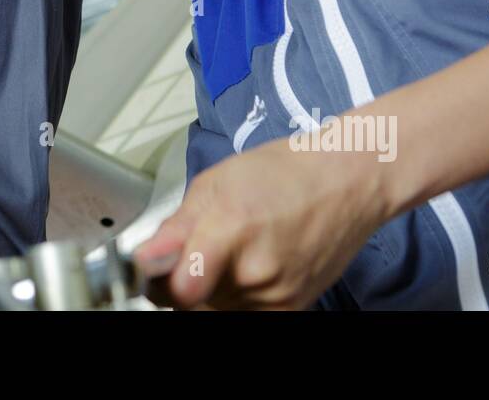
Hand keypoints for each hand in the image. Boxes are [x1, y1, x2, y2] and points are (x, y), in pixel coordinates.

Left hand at [133, 131, 392, 309]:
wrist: (346, 181)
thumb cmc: (284, 173)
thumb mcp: (216, 183)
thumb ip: (175, 228)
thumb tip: (142, 258)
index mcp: (230, 228)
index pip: (178, 289)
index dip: (158, 281)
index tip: (154, 268)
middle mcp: (255, 270)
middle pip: (192, 301)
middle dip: (184, 279)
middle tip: (200, 246)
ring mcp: (276, 294)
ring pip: (216, 309)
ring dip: (212, 288)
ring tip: (234, 248)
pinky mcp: (293, 309)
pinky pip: (246, 314)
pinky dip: (238, 296)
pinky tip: (250, 264)